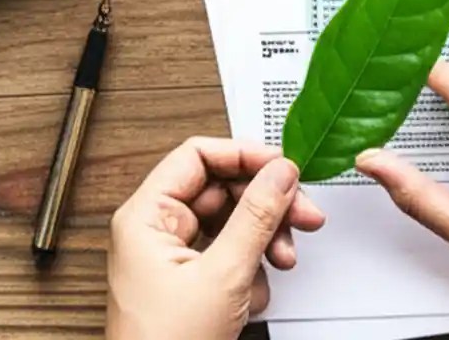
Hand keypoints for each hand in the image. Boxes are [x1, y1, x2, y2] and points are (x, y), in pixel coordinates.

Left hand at [107, 137, 325, 339]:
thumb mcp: (223, 274)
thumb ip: (257, 216)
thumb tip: (280, 172)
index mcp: (146, 216)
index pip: (198, 156)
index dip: (245, 155)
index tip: (284, 166)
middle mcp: (156, 229)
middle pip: (223, 189)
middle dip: (266, 204)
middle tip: (303, 214)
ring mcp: (173, 256)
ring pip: (232, 222)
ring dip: (264, 239)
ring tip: (283, 258)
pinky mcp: (190, 280)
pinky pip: (230, 254)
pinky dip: (251, 269)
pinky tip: (254, 292)